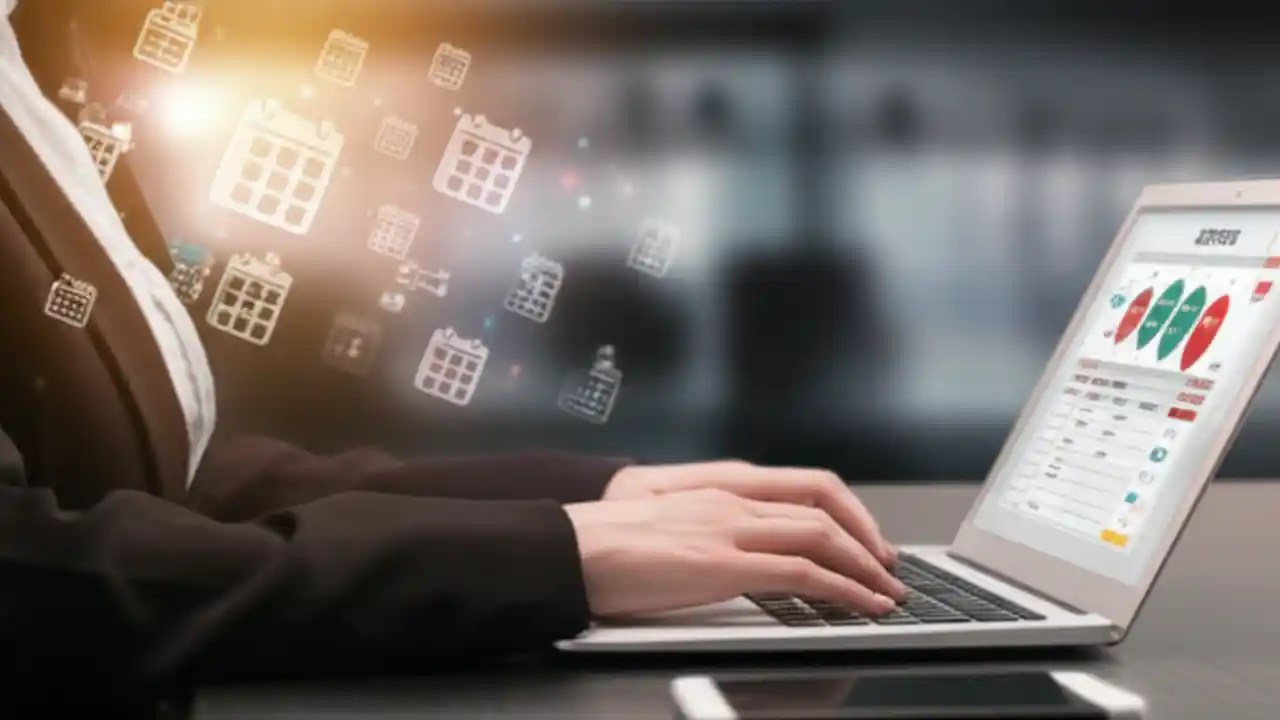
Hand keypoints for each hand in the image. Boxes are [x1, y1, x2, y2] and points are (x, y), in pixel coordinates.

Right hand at [563, 488, 907, 618]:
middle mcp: (731, 501)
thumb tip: (741, 554)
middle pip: (824, 509)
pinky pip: (800, 573)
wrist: (568, 548)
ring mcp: (728, 529)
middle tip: (888, 570)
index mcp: (720, 489)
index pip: (806, 487)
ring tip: (885, 593)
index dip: (848, 511)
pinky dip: (841, 588)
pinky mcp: (721, 565)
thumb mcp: (670, 525)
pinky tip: (858, 604)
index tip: (866, 538)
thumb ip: (712, 530)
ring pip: (821, 537)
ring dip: (863, 567)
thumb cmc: (605, 544)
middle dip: (867, 541)